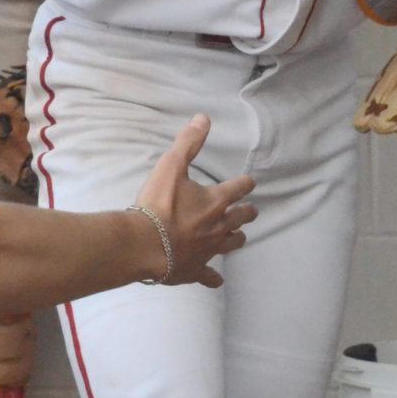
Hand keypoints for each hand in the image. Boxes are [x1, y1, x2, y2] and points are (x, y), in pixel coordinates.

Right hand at [130, 114, 256, 288]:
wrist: (145, 243)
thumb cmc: (158, 203)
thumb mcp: (171, 166)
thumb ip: (188, 143)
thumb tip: (204, 118)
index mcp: (215, 201)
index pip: (238, 189)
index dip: (244, 184)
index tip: (250, 182)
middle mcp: (218, 226)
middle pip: (240, 218)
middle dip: (246, 212)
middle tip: (250, 210)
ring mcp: (209, 250)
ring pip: (231, 244)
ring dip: (236, 238)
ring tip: (239, 236)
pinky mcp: (195, 269)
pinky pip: (209, 275)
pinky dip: (213, 276)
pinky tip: (216, 279)